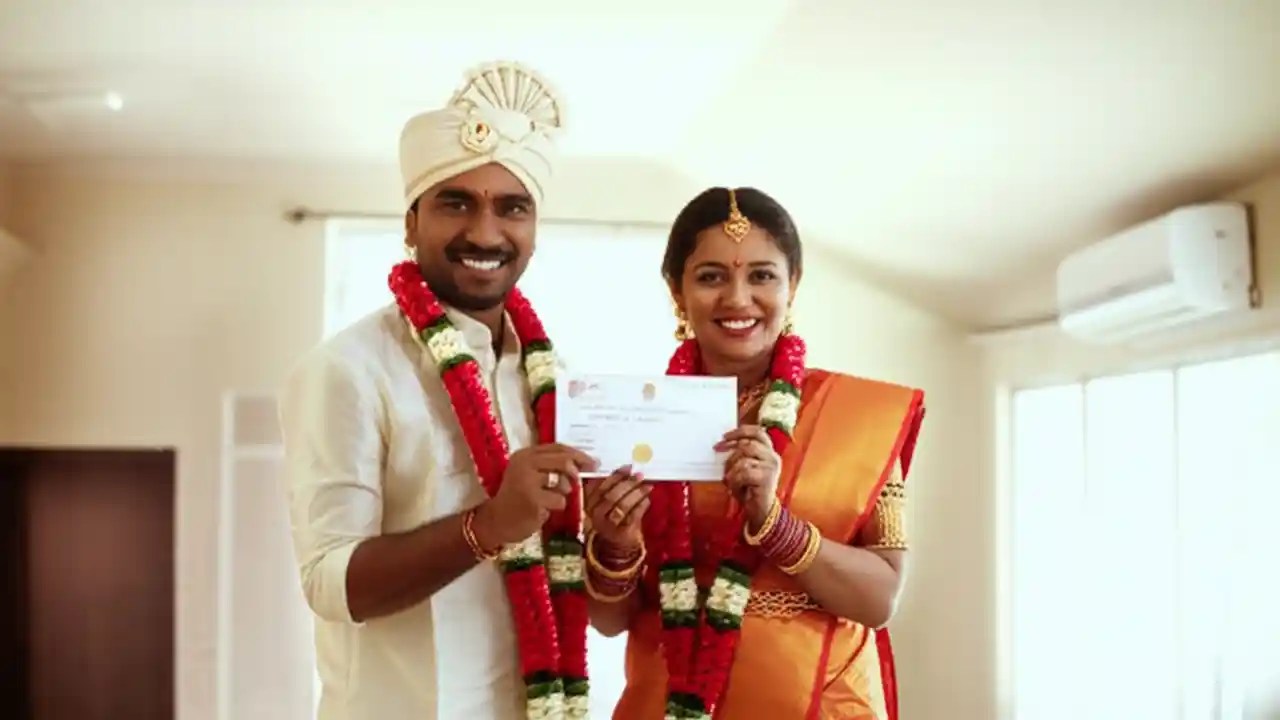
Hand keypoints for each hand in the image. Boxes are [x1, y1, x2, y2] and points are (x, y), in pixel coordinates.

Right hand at [475, 444, 598, 546]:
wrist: (495, 521)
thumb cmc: (516, 498)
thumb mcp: (529, 474)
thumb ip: (550, 466)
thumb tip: (583, 463)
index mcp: (524, 455)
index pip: (557, 447)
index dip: (577, 454)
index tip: (592, 461)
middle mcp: (525, 464)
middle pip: (563, 461)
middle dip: (578, 470)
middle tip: (584, 478)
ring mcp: (528, 482)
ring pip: (564, 483)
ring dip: (563, 493)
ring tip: (547, 499)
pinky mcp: (533, 500)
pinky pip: (560, 501)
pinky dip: (555, 507)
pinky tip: (541, 510)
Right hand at [584, 465, 650, 550]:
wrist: (615, 545)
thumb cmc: (612, 518)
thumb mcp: (605, 502)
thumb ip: (611, 487)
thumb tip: (626, 469)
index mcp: (589, 503)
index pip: (600, 486)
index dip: (615, 476)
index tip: (628, 467)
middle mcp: (595, 514)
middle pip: (611, 496)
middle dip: (627, 483)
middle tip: (639, 475)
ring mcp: (607, 525)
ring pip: (622, 506)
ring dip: (636, 493)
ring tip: (647, 486)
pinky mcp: (621, 533)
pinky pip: (633, 515)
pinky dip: (641, 505)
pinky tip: (647, 499)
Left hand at [716, 425, 780, 527]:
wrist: (761, 511)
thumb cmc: (751, 489)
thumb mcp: (745, 468)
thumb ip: (740, 455)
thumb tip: (723, 444)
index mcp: (769, 452)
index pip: (758, 432)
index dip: (741, 431)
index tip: (725, 436)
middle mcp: (773, 457)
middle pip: (747, 445)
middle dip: (730, 451)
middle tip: (718, 454)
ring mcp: (771, 468)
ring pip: (744, 459)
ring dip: (732, 470)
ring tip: (731, 481)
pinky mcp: (766, 478)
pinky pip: (743, 473)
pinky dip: (735, 481)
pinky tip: (735, 489)